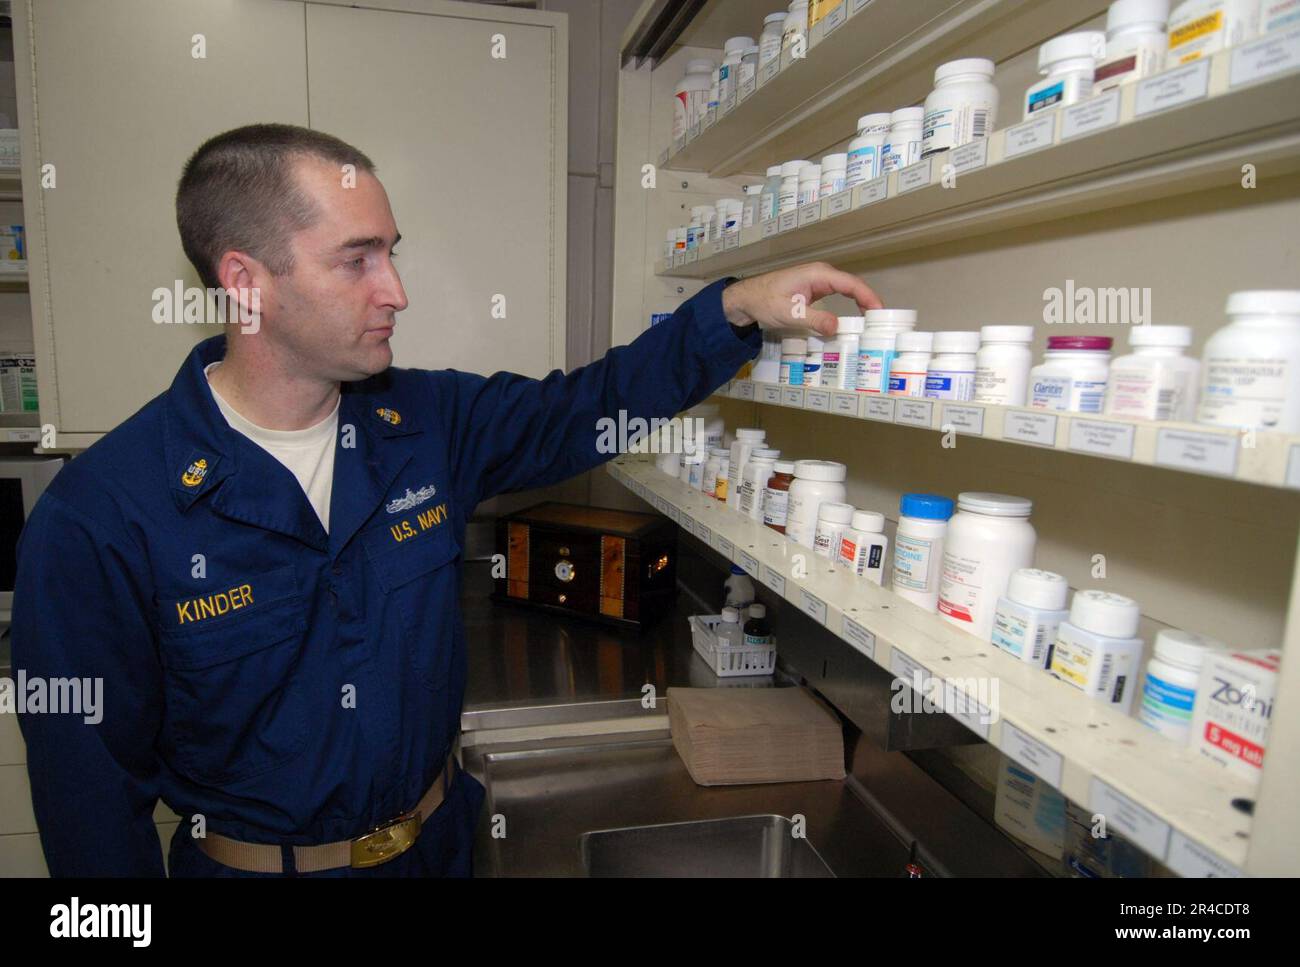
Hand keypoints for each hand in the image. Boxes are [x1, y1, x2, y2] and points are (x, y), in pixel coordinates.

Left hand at [721, 262, 883, 337]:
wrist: (747, 299)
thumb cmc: (764, 302)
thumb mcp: (789, 314)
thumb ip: (814, 319)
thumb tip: (837, 327)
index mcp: (818, 274)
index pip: (851, 284)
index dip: (868, 297)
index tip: (880, 312)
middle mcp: (822, 275)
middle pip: (853, 287)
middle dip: (869, 302)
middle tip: (882, 323)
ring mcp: (819, 282)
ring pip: (847, 291)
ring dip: (861, 305)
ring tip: (874, 323)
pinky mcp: (815, 291)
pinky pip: (838, 296)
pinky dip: (849, 307)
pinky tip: (855, 320)